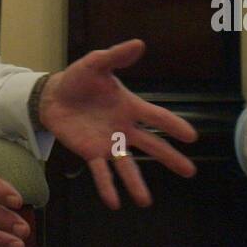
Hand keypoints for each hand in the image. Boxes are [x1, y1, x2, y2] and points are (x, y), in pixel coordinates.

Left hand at [37, 41, 197, 209]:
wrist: (53, 96)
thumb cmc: (79, 79)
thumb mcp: (96, 63)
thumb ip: (116, 55)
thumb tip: (139, 44)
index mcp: (129, 106)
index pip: (156, 117)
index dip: (173, 125)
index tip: (192, 137)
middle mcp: (124, 128)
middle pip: (151, 145)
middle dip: (170, 158)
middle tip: (190, 172)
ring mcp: (109, 143)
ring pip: (127, 166)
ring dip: (136, 183)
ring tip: (145, 201)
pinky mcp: (91, 153)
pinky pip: (101, 172)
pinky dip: (107, 187)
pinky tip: (114, 202)